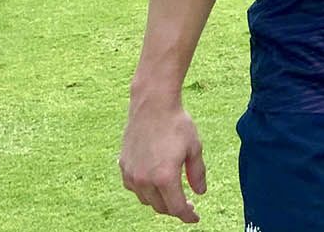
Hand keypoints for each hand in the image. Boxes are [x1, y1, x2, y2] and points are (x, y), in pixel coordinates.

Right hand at [119, 95, 206, 222]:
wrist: (152, 104)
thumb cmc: (176, 124)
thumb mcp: (194, 148)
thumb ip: (197, 174)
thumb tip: (200, 193)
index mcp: (165, 177)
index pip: (176, 208)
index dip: (187, 216)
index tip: (195, 218)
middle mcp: (145, 180)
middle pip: (160, 207)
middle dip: (175, 208)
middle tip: (188, 204)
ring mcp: (132, 174)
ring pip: (146, 199)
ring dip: (159, 200)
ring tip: (172, 192)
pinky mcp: (123, 166)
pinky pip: (134, 187)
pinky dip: (145, 190)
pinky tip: (154, 182)